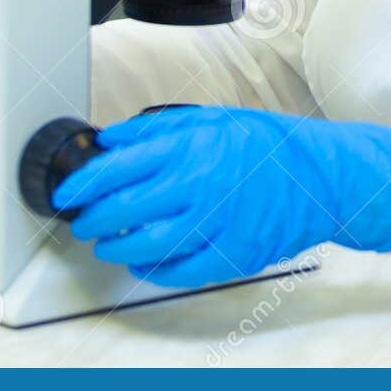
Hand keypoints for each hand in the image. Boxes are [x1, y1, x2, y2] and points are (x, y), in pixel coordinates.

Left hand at [52, 106, 390, 288]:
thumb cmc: (271, 146)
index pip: (117, 168)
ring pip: (146, 245)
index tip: (67, 193)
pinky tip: (142, 261)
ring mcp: (218, 222)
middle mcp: (202, 184)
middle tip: (84, 220)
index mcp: (194, 145)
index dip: (82, 184)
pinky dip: (153, 269)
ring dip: (116, 247)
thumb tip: (111, 140)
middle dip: (93, 219)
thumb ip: (159, 129)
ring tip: (107, 243)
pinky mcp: (233, 254)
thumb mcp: (214, 119)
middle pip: (124, 209)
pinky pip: (179, 271)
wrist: (323, 177)